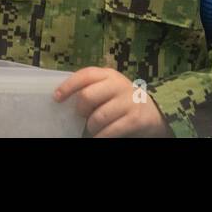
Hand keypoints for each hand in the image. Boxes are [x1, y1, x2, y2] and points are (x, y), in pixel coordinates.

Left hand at [54, 67, 171, 136]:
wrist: (154, 111)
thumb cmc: (122, 99)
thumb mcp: (109, 88)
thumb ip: (92, 88)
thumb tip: (64, 98)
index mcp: (109, 74)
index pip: (85, 75)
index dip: (68, 86)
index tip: (57, 98)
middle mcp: (119, 85)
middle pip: (88, 96)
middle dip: (81, 110)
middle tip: (82, 116)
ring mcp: (128, 102)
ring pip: (97, 117)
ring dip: (91, 127)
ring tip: (93, 128)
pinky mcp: (135, 119)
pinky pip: (110, 131)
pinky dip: (101, 137)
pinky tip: (100, 137)